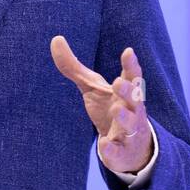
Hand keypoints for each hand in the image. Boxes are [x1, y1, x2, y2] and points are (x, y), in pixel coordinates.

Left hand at [50, 35, 151, 174]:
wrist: (127, 148)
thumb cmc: (109, 108)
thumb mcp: (91, 87)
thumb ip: (74, 67)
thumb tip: (56, 39)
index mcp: (125, 92)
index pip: (131, 76)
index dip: (131, 65)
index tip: (129, 52)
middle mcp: (132, 110)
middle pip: (134, 99)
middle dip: (128, 91)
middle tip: (118, 82)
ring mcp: (129, 131)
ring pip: (131, 124)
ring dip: (124, 117)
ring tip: (116, 110)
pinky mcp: (122, 151)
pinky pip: (118, 150)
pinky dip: (112, 149)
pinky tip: (104, 145)